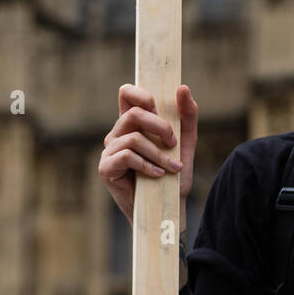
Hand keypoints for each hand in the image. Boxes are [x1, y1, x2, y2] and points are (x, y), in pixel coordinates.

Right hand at [99, 83, 198, 223]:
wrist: (168, 207)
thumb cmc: (173, 174)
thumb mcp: (186, 141)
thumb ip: (187, 115)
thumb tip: (182, 87)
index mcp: (133, 123)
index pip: (126, 93)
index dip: (140, 93)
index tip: (158, 106)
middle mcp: (118, 133)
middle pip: (133, 113)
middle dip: (159, 126)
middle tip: (173, 142)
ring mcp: (109, 150)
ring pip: (134, 138)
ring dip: (158, 153)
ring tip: (171, 167)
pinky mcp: (106, 168)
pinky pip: (126, 156)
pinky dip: (147, 165)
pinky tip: (157, 174)